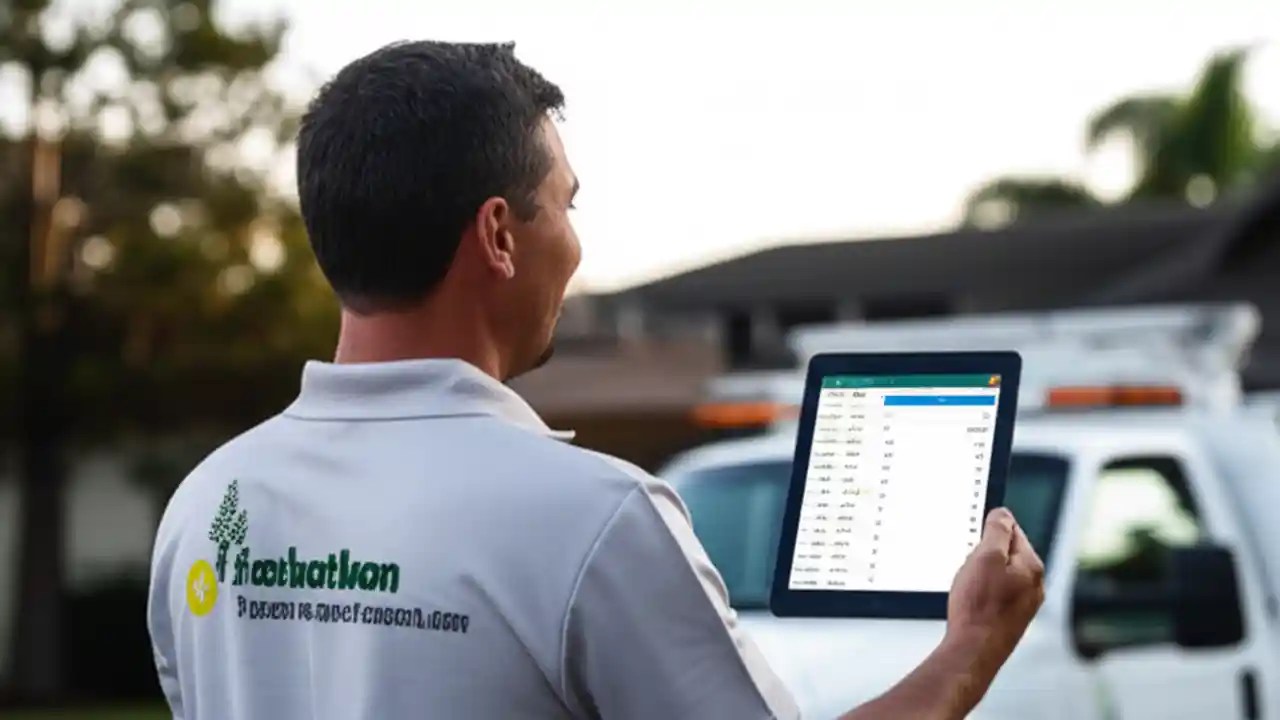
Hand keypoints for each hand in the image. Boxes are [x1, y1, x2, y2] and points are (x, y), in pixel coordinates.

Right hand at [945, 507, 1044, 666]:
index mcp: (1032, 565)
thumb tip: (1003, 514)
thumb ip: (997, 530)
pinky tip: (973, 602)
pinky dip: (984, 593)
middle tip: (970, 565)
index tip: (976, 535)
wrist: (974, 650)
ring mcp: (1024, 603)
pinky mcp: (1012, 618)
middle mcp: (1034, 584)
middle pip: (1007, 552)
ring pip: (1001, 574)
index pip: (1014, 530)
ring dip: (983, 574)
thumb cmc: (979, 608)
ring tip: (970, 586)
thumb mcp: (985, 557)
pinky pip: (997, 593)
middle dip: (985, 554)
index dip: (990, 529)